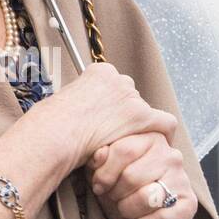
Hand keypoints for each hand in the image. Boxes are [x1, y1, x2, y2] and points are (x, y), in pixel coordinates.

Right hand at [45, 62, 177, 172]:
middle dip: (124, 115)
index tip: (106, 118)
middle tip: (113, 134)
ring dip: (135, 126)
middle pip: (130, 98)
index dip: (112, 105)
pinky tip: (157, 145)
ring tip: (125, 143)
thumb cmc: (53, 124)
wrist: (56, 133)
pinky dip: (163, 134)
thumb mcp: (65, 102)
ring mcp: (131, 97)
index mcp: (100, 73)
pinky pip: (164, 123)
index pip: (115, 86)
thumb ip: (83, 102)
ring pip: (144, 111)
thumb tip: (85, 114)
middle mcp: (118, 80)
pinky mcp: (140, 117)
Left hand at [84, 129, 196, 218]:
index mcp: (150, 138)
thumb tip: (99, 154)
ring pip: (147, 198)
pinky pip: (163, 218)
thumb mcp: (102, 170)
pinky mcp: (189, 204)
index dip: (105, 174)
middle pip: (131, 176)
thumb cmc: (117, 188)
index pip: (124, 150)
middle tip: (116, 199)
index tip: (100, 185)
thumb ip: (99, 158)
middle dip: (116, 195)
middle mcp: (170, 155)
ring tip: (127, 209)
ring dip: (129, 211)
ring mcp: (182, 179)